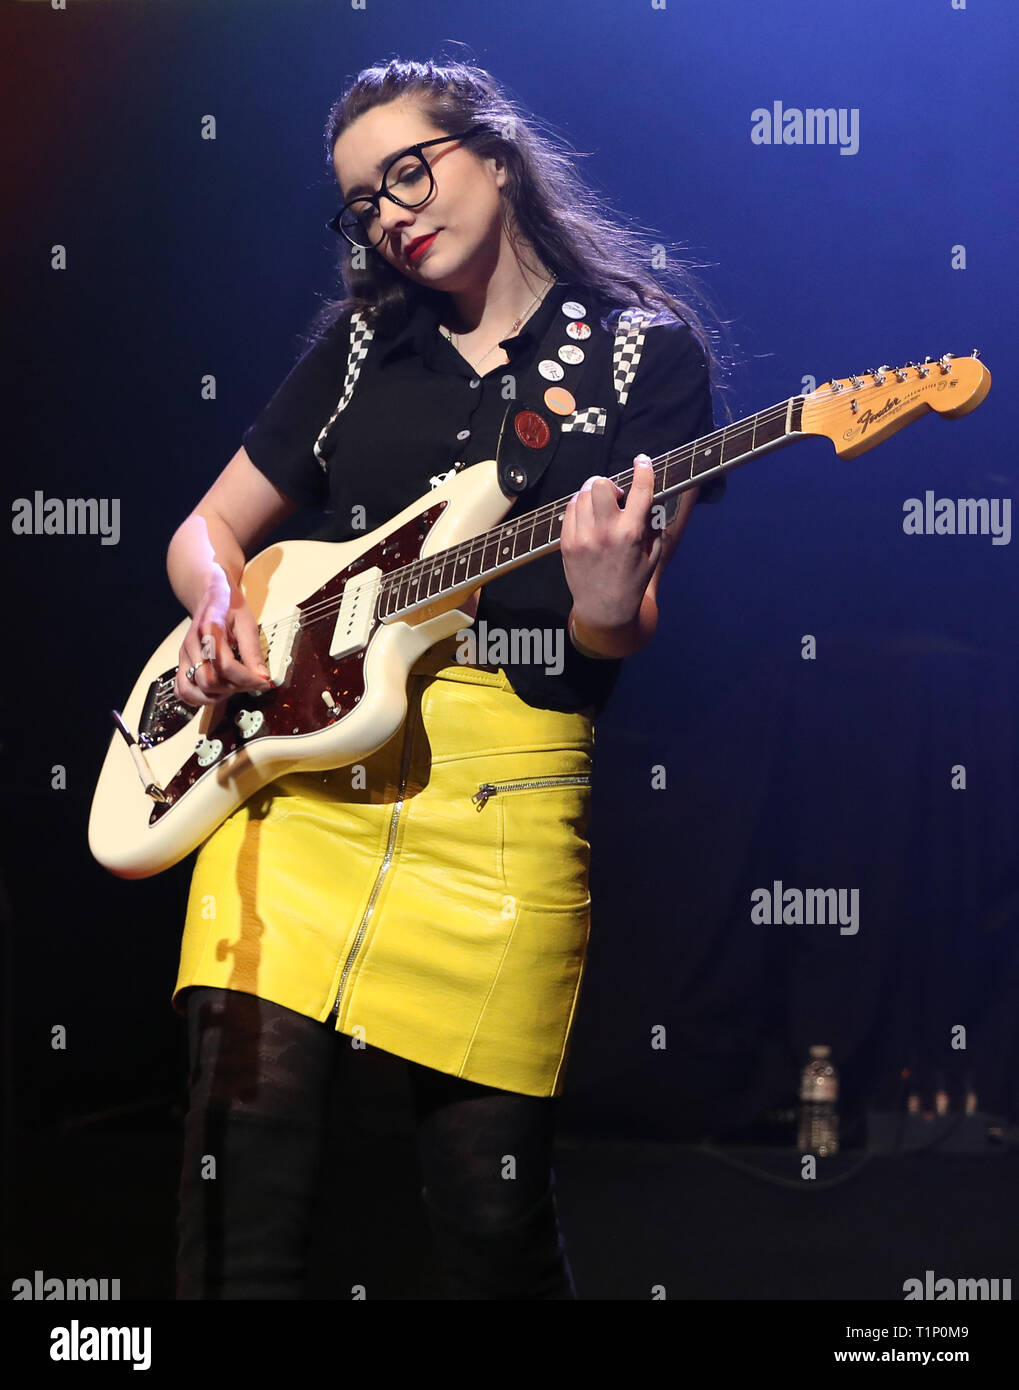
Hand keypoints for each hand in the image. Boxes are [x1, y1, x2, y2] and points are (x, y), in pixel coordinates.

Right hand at [174, 568, 272, 706]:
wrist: (209, 595)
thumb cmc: (229, 607)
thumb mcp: (247, 622)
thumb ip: (253, 651)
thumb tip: (263, 677)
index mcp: (210, 629)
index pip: (226, 665)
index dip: (247, 679)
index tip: (263, 682)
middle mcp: (192, 644)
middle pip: (208, 681)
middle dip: (234, 688)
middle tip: (249, 683)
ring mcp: (184, 655)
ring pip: (192, 690)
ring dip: (216, 696)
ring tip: (233, 687)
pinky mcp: (181, 663)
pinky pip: (182, 690)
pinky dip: (198, 698)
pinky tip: (216, 691)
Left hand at [561, 455, 660, 633]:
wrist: (604, 610)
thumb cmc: (632, 582)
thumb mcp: (652, 555)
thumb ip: (652, 525)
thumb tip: (649, 500)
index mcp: (631, 534)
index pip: (640, 491)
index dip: (643, 469)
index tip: (642, 461)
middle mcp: (605, 532)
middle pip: (601, 484)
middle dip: (609, 484)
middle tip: (615, 496)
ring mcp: (582, 537)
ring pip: (583, 494)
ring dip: (594, 495)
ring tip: (601, 508)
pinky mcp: (566, 543)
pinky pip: (569, 510)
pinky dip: (580, 507)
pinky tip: (588, 517)